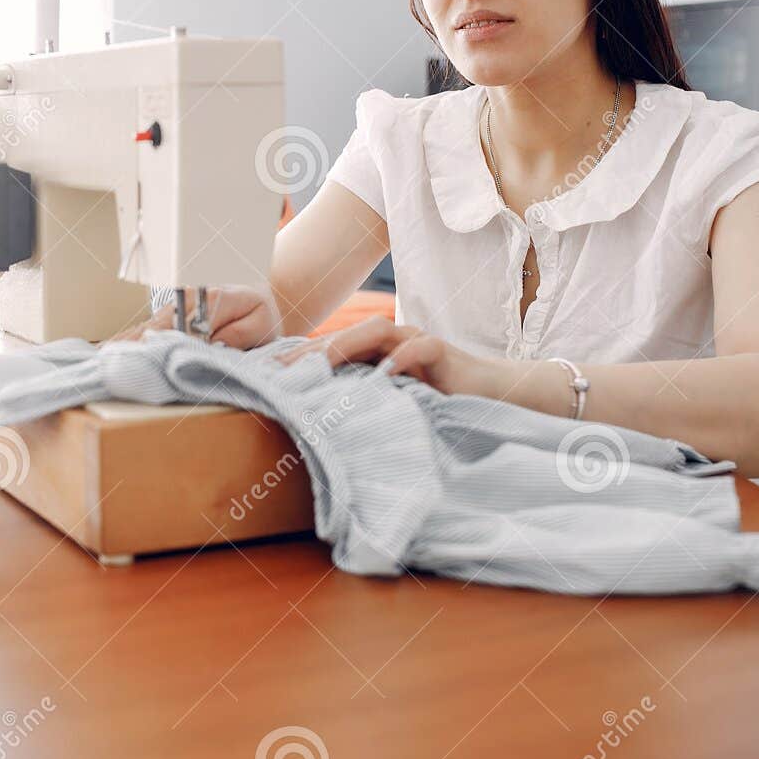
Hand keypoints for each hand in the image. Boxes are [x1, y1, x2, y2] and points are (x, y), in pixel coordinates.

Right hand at [109, 285, 282, 348]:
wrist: (258, 295)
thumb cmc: (261, 311)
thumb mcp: (261, 322)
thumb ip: (239, 333)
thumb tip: (211, 345)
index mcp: (209, 298)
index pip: (181, 325)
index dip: (161, 344)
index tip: (144, 360)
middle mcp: (185, 300)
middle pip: (155, 326)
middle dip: (135, 347)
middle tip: (111, 365)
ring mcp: (174, 308)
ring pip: (145, 328)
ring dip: (126, 346)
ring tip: (102, 361)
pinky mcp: (168, 317)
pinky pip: (145, 330)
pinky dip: (128, 342)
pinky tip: (108, 351)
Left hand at [273, 316, 496, 395]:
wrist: (490, 395)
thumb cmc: (438, 403)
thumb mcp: (393, 406)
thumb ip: (363, 406)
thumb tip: (318, 427)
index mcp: (376, 353)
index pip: (331, 350)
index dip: (301, 360)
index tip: (267, 376)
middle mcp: (393, 341)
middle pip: (345, 336)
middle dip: (312, 350)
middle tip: (280, 369)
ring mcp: (417, 341)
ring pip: (377, 332)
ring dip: (347, 345)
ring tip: (321, 363)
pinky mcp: (444, 351)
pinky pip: (420, 348)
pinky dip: (401, 358)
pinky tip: (384, 374)